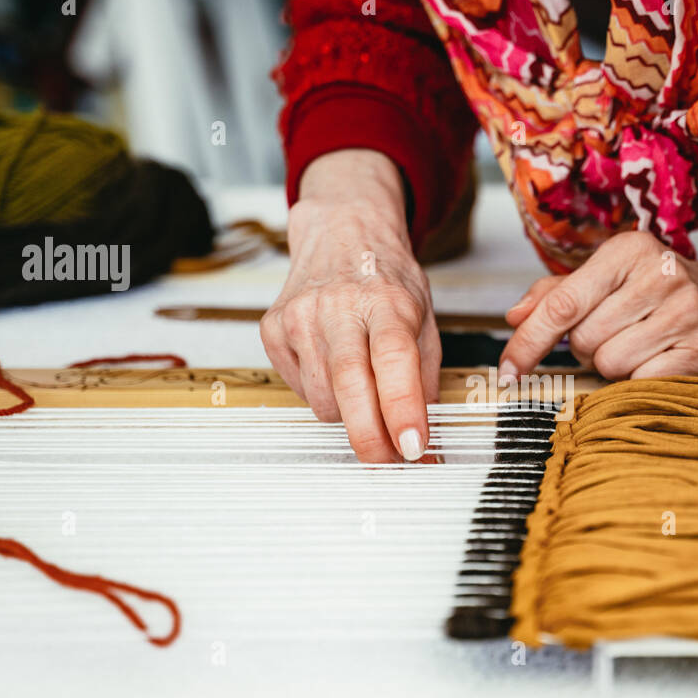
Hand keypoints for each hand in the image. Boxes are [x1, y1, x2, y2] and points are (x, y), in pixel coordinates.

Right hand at [260, 150, 440, 461]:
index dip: (403, 410)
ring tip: (365, 395)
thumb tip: (423, 441)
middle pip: (349, 387)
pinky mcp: (273, 330)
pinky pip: (301, 391)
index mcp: (387, 300)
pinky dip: (324, 396)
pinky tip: (335, 371)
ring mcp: (299, 317)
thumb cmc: (387, 281)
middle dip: (371, 439)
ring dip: (350, 416)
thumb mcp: (424, 320)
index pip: (394, 360)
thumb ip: (424, 379)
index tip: (415, 449)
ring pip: (324, 400)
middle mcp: (338, 306)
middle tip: (391, 463)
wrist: (342, 234)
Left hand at [501, 231, 697, 380]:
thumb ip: (558, 292)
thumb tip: (515, 316)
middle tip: (616, 335)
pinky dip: (639, 381)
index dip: (529, 342)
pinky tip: (658, 361)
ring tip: (639, 346)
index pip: (562, 303)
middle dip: (588, 348)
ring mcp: (686, 312)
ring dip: (614, 366)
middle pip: (585, 340)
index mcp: (628, 249)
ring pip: (610, 364)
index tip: (508, 370)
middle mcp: (659, 274)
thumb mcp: (612, 276)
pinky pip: (640, 382)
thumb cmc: (663, 290)